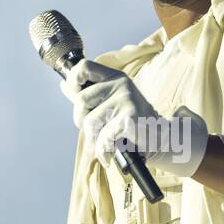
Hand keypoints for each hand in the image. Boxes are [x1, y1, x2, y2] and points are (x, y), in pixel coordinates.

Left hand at [60, 58, 207, 177]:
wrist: (160, 140)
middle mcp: (121, 84)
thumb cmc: (131, 122)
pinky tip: (109, 156)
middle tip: (96, 131)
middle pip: (81, 100)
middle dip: (82, 121)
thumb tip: (63, 85)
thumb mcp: (110, 103)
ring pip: (89, 121)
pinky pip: (103, 136)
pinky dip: (103, 151)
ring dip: (93, 139)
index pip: (83, 67)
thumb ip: (88, 93)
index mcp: (114, 77)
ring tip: (105, 144)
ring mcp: (127, 99)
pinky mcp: (130, 118)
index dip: (73, 81)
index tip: (75, 95)